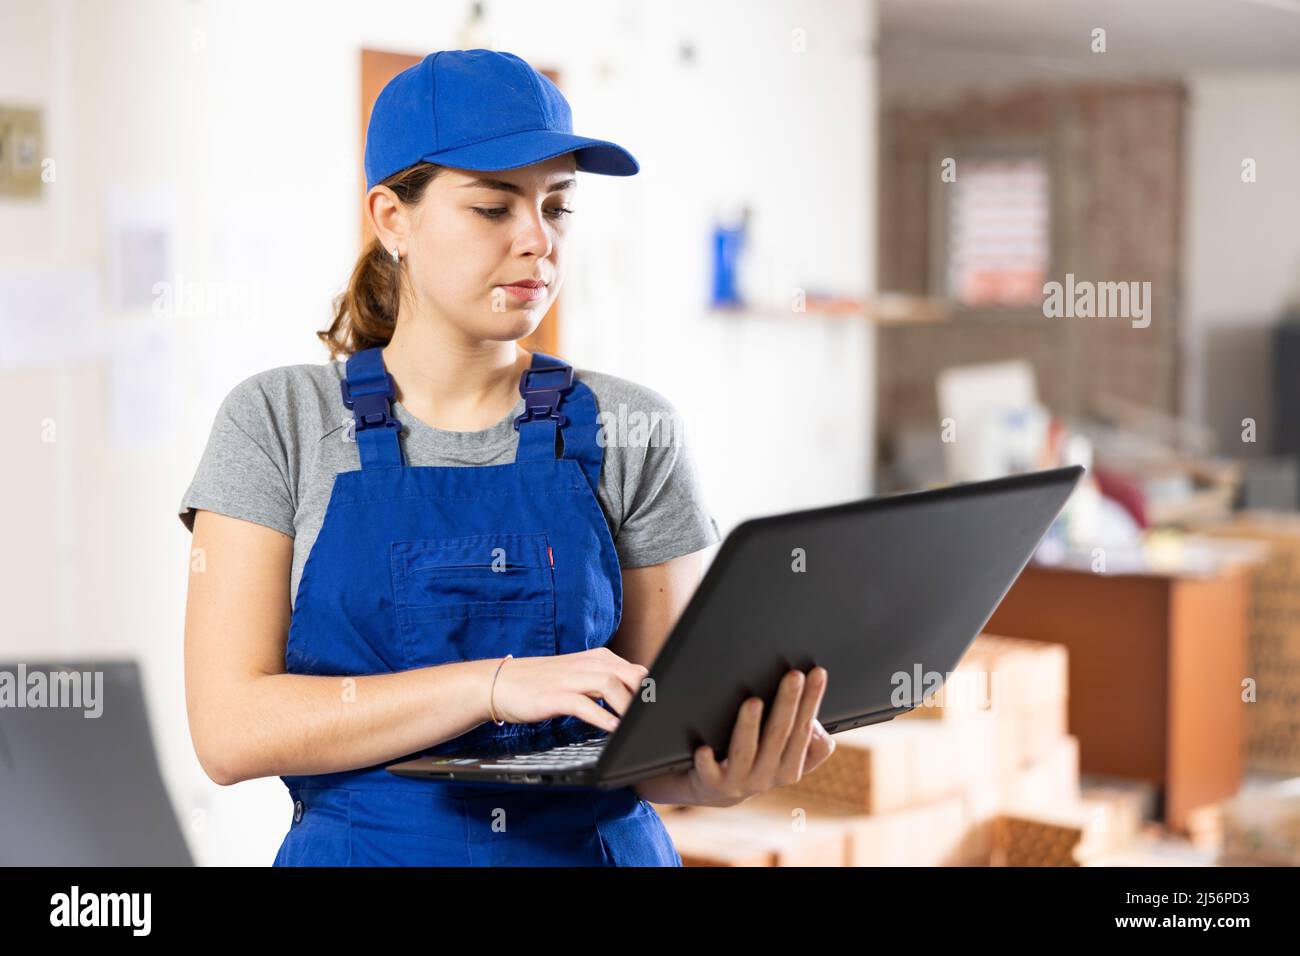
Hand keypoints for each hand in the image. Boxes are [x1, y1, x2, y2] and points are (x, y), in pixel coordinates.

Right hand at [488, 647, 646, 732]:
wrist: (502, 683)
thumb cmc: (545, 684)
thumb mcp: (581, 678)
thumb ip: (608, 684)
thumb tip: (636, 699)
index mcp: (599, 659)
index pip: (637, 670)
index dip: (653, 691)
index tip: (663, 711)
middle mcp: (588, 664)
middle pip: (630, 673)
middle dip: (646, 696)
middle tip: (656, 720)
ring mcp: (570, 678)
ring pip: (610, 684)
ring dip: (627, 706)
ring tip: (637, 726)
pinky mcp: (555, 695)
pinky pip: (584, 704)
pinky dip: (602, 717)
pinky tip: (613, 729)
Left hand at [685, 666, 833, 807]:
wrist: (717, 790)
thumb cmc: (756, 760)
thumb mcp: (787, 756)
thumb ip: (809, 742)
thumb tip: (815, 722)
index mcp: (790, 768)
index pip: (804, 730)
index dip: (812, 702)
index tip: (817, 673)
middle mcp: (768, 777)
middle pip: (779, 735)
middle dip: (787, 703)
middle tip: (793, 676)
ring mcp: (740, 781)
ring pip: (745, 751)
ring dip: (749, 726)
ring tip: (753, 702)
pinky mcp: (713, 784)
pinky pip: (710, 773)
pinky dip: (707, 762)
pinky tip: (704, 749)